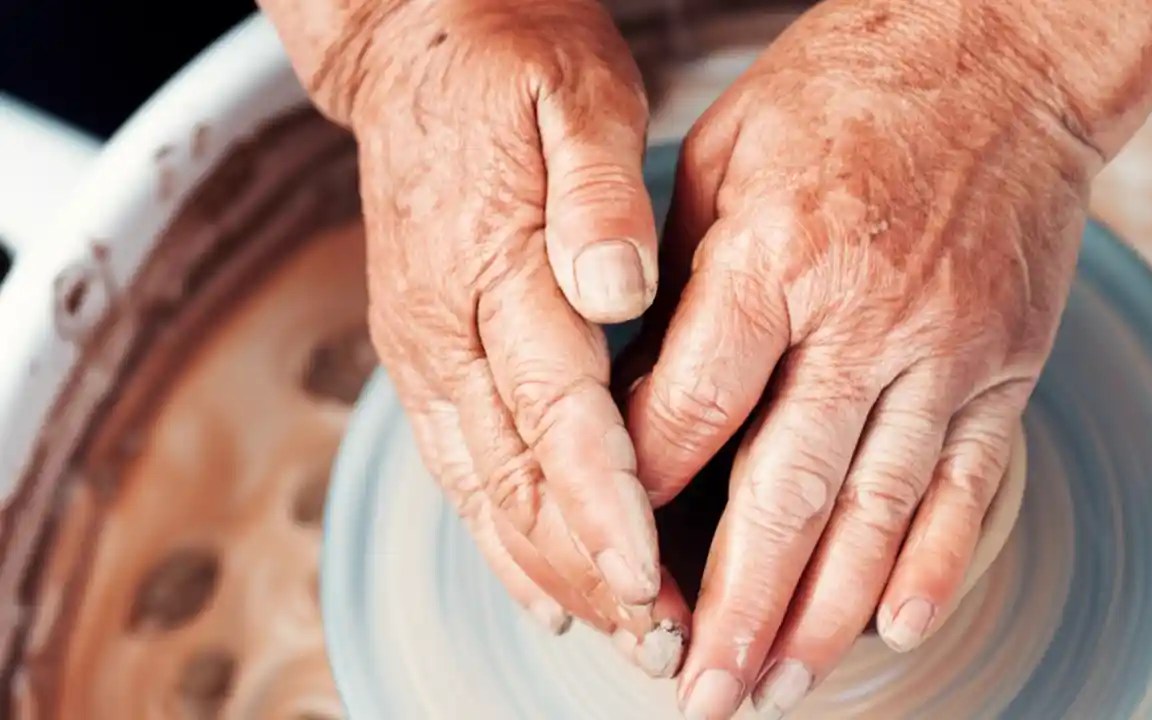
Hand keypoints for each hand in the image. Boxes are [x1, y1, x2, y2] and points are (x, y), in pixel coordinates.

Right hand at [283, 0, 688, 674]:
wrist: (417, 45)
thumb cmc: (510, 64)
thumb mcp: (571, 95)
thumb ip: (594, 196)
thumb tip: (619, 284)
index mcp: (490, 268)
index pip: (554, 408)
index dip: (603, 498)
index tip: (652, 570)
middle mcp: (444, 327)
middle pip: (517, 475)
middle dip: (590, 566)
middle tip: (663, 636)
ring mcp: (425, 348)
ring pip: (485, 489)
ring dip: (551, 570)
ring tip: (620, 632)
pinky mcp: (424, 354)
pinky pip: (460, 466)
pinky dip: (503, 535)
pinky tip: (544, 583)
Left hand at [624, 2, 1108, 714]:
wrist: (1001, 54)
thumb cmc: (839, 93)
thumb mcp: (723, 157)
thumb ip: (680, 280)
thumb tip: (636, 392)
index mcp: (771, 257)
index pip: (691, 410)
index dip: (641, 495)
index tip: (615, 559)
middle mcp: (860, 317)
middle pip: (783, 494)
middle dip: (733, 608)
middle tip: (697, 691)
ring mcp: (944, 348)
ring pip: (875, 510)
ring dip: (824, 614)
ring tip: (781, 685)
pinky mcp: (1004, 362)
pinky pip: (969, 481)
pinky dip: (932, 560)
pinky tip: (893, 625)